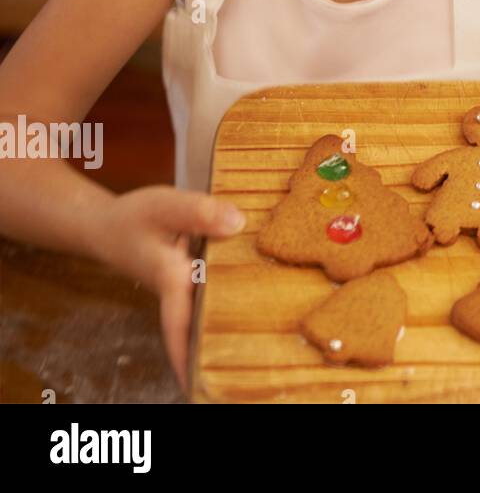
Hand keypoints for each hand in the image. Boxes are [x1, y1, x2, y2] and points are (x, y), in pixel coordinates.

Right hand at [96, 186, 245, 389]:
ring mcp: (184, 288)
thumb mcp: (165, 207)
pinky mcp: (189, 278)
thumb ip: (198, 213)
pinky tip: (254, 294)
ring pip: (208, 310)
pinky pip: (210, 292)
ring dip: (227, 324)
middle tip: (251, 363)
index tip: (197, 384)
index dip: (191, 354)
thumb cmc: (132, 219)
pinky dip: (228, 296)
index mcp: (171, 280)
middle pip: (201, 326)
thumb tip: (238, 223)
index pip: (182, 325)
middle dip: (220, 346)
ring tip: (262, 342)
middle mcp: (179, 291)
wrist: (105, 225)